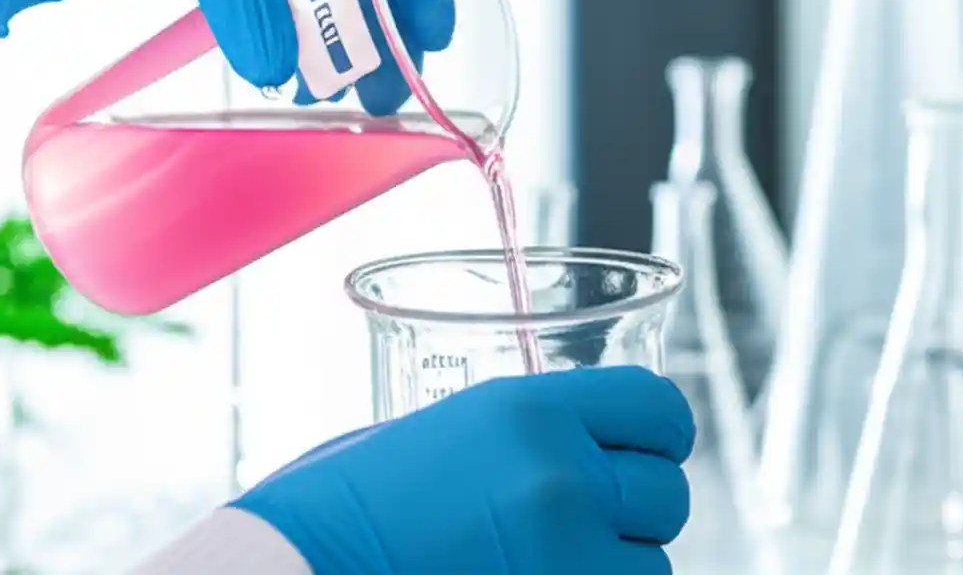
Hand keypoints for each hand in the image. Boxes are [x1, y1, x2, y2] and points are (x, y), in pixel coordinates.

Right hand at [231, 367, 696, 573]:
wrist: (293, 570)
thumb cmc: (349, 504)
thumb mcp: (449, 434)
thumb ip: (534, 436)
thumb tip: (596, 450)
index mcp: (529, 410)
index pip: (658, 405)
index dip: (663, 434)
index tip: (652, 452)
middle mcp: (560, 477)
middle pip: (669, 493)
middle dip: (639, 513)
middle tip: (595, 524)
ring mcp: (563, 556)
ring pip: (657, 568)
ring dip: (620, 570)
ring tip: (553, 563)